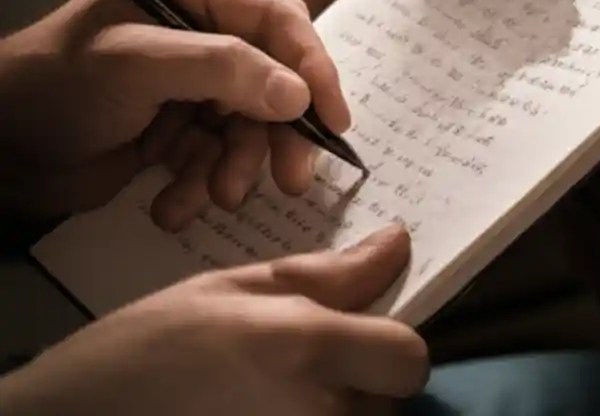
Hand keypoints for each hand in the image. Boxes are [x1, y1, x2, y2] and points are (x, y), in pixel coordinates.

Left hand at [0, 0, 349, 229]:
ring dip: (236, 167)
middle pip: (273, 80)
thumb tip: (300, 94)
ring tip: (213, 196)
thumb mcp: (138, 66)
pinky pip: (216, 158)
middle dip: (277, 134)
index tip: (331, 118)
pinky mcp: (175, 131)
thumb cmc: (55, 86)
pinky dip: (201, 186)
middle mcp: (198, 33)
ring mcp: (188, 85)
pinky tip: (172, 206)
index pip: (277, 18)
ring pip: (249, 127)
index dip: (312, 65)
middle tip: (291, 180)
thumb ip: (224, 70)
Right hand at [0, 224, 427, 415]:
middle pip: (388, 400)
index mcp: (306, 348)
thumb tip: (397, 243)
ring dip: (335, 411)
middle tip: (297, 369)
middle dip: (359, 381)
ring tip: (271, 396)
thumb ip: (324, 274)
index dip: (391, 345)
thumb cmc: (147, 350)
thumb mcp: (230, 289)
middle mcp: (319, 412)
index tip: (361, 337)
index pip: (408, 358)